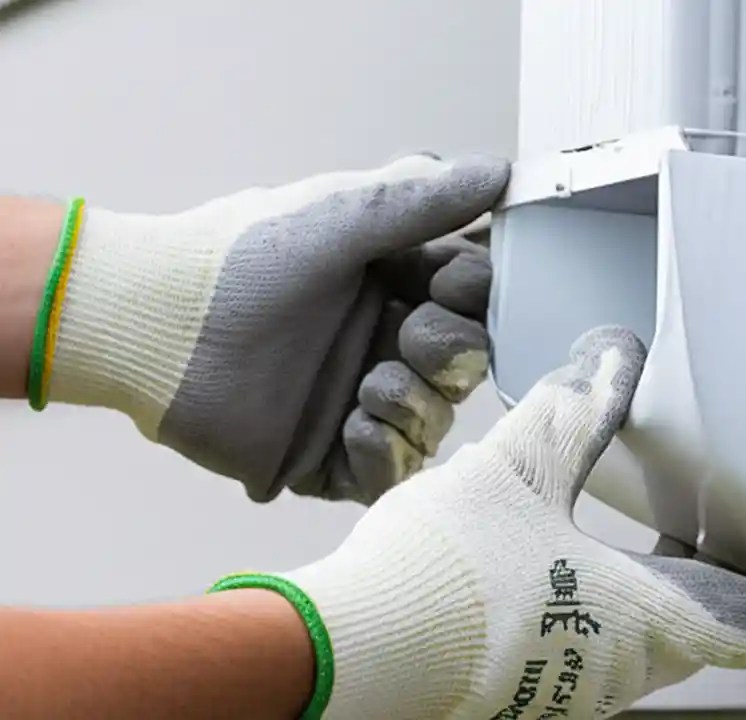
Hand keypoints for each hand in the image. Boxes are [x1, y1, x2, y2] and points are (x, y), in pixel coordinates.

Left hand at [46, 153, 508, 502]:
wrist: (157, 324)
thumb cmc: (242, 259)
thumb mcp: (340, 215)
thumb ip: (423, 199)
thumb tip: (500, 172)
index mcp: (391, 283)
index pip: (470, 296)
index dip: (476, 294)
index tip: (452, 281)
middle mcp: (381, 342)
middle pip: (463, 362)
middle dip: (452, 352)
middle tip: (410, 337)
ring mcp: (356, 402)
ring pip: (434, 420)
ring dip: (417, 402)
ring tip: (370, 386)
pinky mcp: (327, 458)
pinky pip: (388, 474)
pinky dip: (384, 452)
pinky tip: (353, 424)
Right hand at [212, 327, 745, 718]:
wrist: (347, 655)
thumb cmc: (440, 578)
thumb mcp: (519, 470)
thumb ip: (578, 409)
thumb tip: (617, 352)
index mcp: (644, 619)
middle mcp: (620, 667)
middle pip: (712, 630)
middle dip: (743, 589)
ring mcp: (572, 685)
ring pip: (654, 637)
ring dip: (676, 591)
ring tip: (678, 539)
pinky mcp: (527, 684)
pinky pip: (597, 642)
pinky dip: (615, 601)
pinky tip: (580, 559)